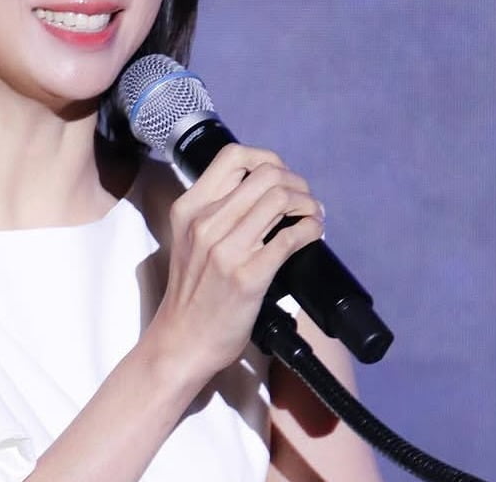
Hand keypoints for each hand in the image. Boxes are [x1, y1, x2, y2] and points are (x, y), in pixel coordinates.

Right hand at [145, 144, 324, 385]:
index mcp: (189, 208)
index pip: (233, 156)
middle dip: (296, 182)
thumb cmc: (190, 292)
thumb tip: (261, 190)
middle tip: (305, 199)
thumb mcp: (188, 239)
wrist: (182, 340)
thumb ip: (214, 212)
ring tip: (313, 214)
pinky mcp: (249, 275)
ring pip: (281, 199)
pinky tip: (313, 233)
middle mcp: (205, 222)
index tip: (280, 174)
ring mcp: (226, 248)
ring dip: (308, 203)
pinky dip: (312, 229)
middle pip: (265, 174)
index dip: (266, 158)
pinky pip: (292, 237)